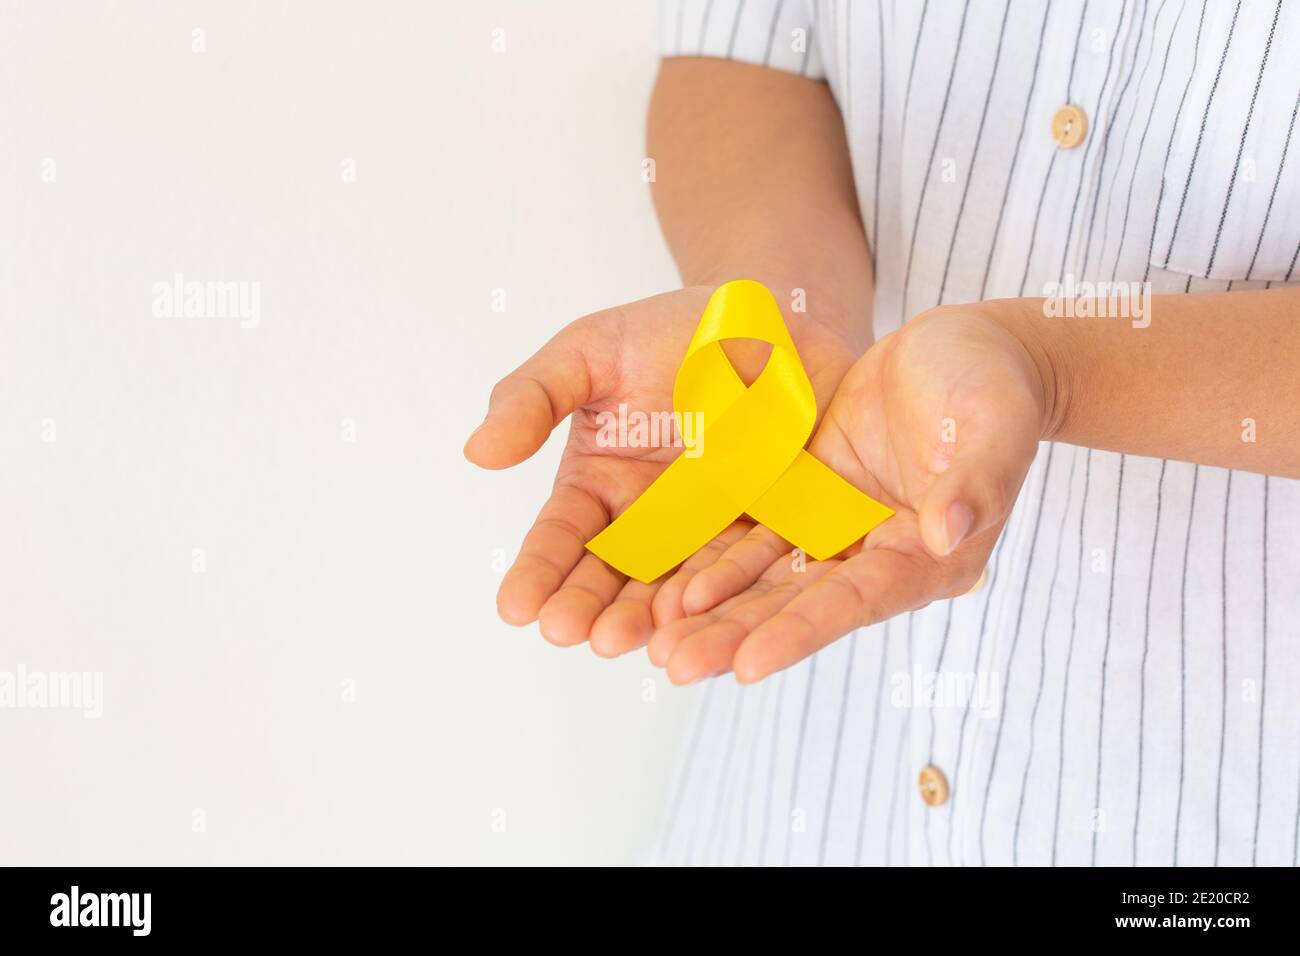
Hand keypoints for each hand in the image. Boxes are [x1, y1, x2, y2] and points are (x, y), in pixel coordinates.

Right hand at [464, 284, 866, 656]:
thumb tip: (478, 451)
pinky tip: (697, 619)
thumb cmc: (676, 331)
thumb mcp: (592, 349)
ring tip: (621, 639)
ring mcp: (710, 531)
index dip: (539, 571)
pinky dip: (721, 600)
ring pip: (673, 587)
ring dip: (645, 619)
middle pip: (613, 576)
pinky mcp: (768, 531)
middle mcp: (650, 520)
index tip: (516, 606)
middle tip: (568, 632)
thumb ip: (535, 396)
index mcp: (599, 484)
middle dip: (587, 607)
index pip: (562, 536)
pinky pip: (745, 572)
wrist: (776, 321)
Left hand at [647, 300, 1057, 684]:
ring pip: (769, 580)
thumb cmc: (991, 383)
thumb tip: (948, 533)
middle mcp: (881, 557)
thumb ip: (978, 480)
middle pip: (801, 606)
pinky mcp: (810, 500)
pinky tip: (666, 583)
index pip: (858, 602)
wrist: (965, 350)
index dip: (802, 632)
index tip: (746, 664)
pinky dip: (715, 560)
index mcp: (932, 557)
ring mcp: (841, 532)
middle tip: (675, 666)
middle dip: (738, 636)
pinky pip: (756, 536)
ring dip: (716, 611)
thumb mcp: (994, 423)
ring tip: (656, 643)